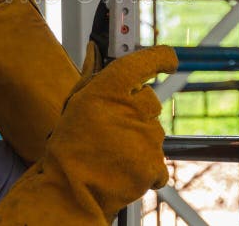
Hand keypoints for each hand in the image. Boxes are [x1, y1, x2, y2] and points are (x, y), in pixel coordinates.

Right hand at [0, 44, 176, 224]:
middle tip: (116, 125)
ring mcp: (145, 137)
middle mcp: (130, 109)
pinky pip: (159, 159)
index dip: (159, 58)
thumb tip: (94, 49)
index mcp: (107, 90)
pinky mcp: (154, 163)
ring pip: (154, 130)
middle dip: (138, 110)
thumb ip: (91, 76)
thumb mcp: (75, 104)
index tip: (168, 60)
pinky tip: (125, 167)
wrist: (70, 190)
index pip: (142, 62)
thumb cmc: (69, 146)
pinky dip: (146, 165)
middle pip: (150, 100)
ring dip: (140, 138)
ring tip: (115, 151)